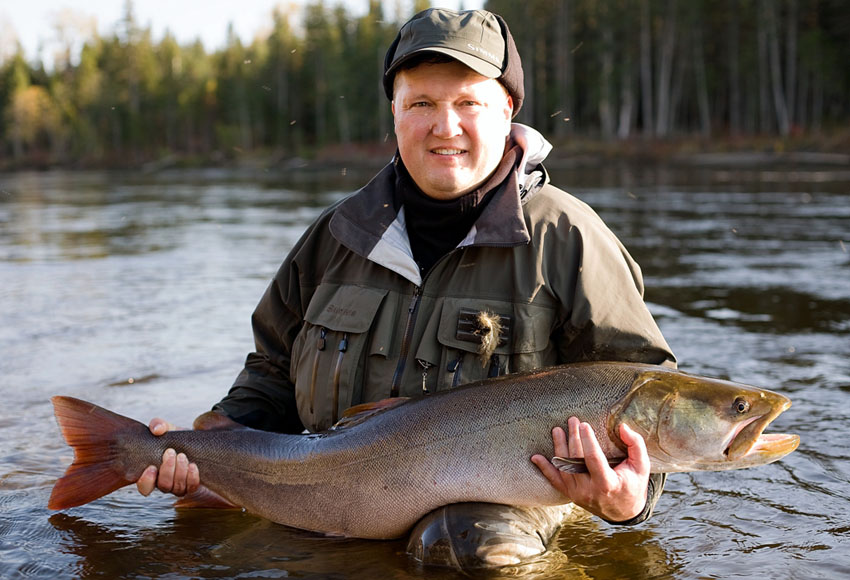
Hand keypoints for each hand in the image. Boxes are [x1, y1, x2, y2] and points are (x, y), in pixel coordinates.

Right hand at [136, 418, 199, 496]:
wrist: (192, 441)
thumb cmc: (174, 438)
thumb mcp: (166, 429)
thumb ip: (158, 425)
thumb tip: (157, 429)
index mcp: (152, 472)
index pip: (144, 487)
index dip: (146, 481)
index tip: (152, 467)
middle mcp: (164, 482)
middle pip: (163, 486)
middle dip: (167, 470)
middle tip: (170, 452)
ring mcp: (178, 485)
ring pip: (177, 488)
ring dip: (180, 472)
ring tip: (182, 456)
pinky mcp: (191, 484)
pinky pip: (191, 487)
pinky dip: (192, 477)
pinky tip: (192, 465)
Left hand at [531, 416, 649, 521]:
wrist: (625, 511)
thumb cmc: (633, 484)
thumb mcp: (642, 466)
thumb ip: (635, 445)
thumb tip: (622, 427)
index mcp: (607, 483)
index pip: (593, 459)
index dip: (587, 441)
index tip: (583, 424)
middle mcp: (589, 490)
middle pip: (576, 460)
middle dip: (573, 438)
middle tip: (572, 420)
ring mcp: (577, 494)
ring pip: (564, 468)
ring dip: (559, 447)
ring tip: (557, 430)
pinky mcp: (570, 495)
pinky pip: (555, 481)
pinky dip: (544, 469)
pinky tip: (535, 457)